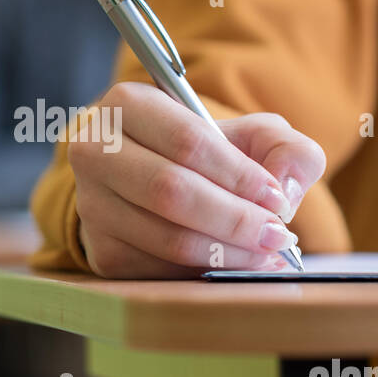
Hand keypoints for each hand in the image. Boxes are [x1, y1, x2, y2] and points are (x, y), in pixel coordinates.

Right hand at [69, 82, 326, 277]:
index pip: (186, 141)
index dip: (238, 174)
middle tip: (278, 235)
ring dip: (226, 252)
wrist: (162, 183)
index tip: (276, 198)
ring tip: (266, 253)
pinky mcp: (100, 251)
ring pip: (166, 237)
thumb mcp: (253, 136)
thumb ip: (286, 149)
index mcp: (127, 105)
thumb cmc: (210, 156)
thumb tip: (285, 186)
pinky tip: (236, 264)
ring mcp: (91, 204)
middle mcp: (95, 151)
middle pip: (170, 191)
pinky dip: (205, 272)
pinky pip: (159, 270)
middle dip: (234, 219)